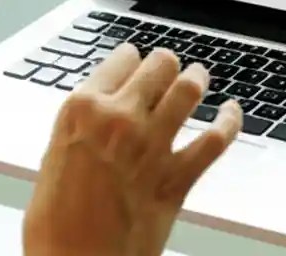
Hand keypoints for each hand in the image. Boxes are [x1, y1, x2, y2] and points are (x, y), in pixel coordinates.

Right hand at [23, 45, 241, 255]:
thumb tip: (96, 120)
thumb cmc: (55, 227)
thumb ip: (80, 132)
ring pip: (189, 89)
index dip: (133, 59)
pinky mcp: (177, 178)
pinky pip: (215, 139)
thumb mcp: (53, 160)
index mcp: (82, 111)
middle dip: (167, 66)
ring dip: (197, 80)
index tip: (137, 61)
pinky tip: (231, 113)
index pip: (120, 59)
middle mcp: (119, 120)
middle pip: (160, 65)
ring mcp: (152, 146)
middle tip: (169, 70)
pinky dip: (229, 121)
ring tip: (198, 79)